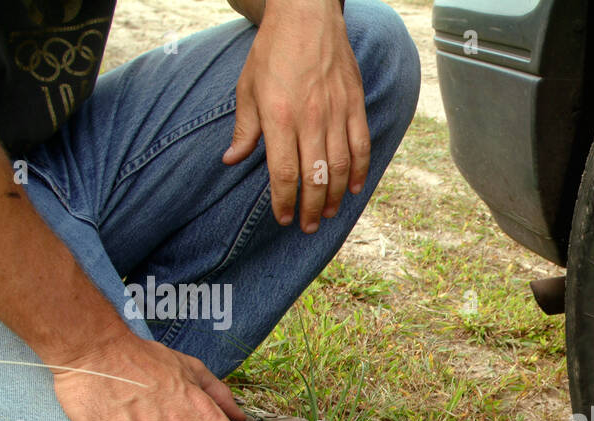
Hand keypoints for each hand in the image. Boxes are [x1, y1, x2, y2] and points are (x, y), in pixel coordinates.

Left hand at [222, 0, 369, 232]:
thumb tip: (231, 160)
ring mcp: (336, 113)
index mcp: (279, 116)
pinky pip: (361, 146)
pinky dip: (359, 171)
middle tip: (306, 226)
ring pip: (340, 167)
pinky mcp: (354, 105)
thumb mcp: (248, 88)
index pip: (284, 171)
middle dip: (310, 207)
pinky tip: (353, 188)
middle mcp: (309, 119)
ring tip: (326, 213)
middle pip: (314, 177)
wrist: (306, 16)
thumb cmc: (273, 52)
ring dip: (333, 196)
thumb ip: (245, 129)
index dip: (284, 200)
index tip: (282, 218)